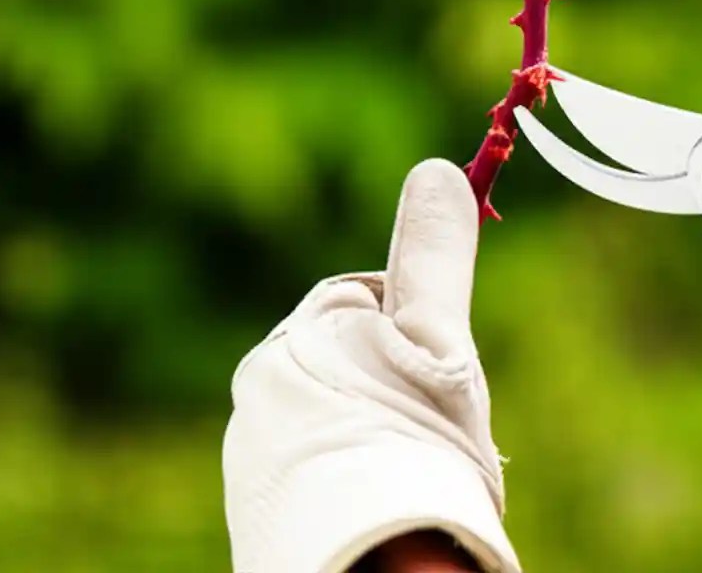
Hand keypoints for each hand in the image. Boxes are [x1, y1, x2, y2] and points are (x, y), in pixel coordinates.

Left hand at [223, 160, 518, 571]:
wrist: (380, 570)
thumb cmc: (418, 450)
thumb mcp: (440, 346)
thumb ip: (435, 263)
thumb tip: (439, 169)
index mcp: (296, 340)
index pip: (368, 303)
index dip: (421, 332)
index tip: (445, 374)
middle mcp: (258, 394)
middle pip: (353, 364)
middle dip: (399, 386)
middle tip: (438, 431)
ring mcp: (255, 461)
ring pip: (339, 421)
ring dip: (379, 436)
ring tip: (417, 475)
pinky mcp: (263, 517)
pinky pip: (320, 475)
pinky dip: (355, 481)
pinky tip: (387, 504)